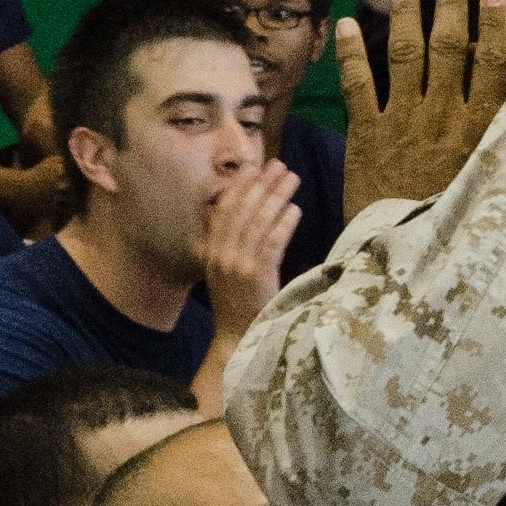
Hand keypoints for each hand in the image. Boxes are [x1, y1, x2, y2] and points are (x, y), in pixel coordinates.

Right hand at [198, 156, 302, 333]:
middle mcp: (221, 255)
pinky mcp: (257, 276)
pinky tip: (295, 209)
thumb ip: (224, 245)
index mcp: (210, 251)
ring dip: (277, 197)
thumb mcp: (221, 272)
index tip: (253, 167)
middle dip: (262, 185)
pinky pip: (272, 243)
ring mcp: (238, 265)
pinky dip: (284, 224)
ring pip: (259, 222)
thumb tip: (233, 217)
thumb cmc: (235, 305)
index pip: (224, 210)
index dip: (239, 186)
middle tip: (279, 165)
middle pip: (243, 210)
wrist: (236, 339)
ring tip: (292, 179)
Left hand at [340, 0, 505, 215]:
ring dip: (405, 12)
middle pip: (448, 48)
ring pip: (405, 54)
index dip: (494, 24)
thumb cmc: (450, 215)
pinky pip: (357, 83)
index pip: (494, 63)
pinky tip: (344, 23)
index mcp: (478, 128)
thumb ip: (500, 126)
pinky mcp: (366, 133)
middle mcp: (441, 117)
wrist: (401, 253)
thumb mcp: (489, 174)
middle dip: (449, 5)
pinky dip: (350, 52)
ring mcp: (402, 122)